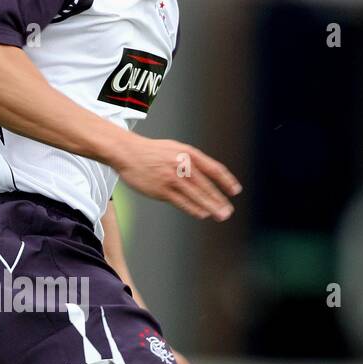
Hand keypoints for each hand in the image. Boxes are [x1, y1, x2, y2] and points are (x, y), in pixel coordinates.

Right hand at [115, 136, 240, 220]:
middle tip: (229, 211)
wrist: (127, 152)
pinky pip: (181, 202)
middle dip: (219, 199)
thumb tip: (205, 173)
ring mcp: (172, 178)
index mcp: (189, 154)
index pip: (213, 168)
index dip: (226, 180)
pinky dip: (193, 209)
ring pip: (196, 195)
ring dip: (210, 206)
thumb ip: (190, 160)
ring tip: (220, 215)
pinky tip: (202, 214)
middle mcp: (183, 165)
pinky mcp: (161, 190)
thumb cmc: (150, 151)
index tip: (235, 191)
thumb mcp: (175, 148)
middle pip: (206, 185)